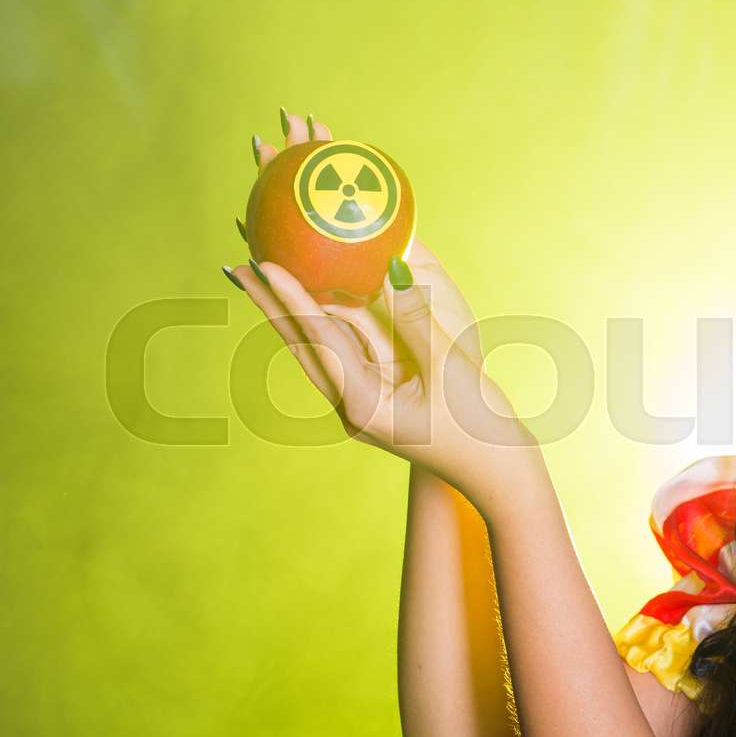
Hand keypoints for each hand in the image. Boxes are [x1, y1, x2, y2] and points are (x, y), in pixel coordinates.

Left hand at [229, 109, 534, 502]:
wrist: (499, 474)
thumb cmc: (479, 431)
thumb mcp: (448, 368)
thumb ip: (417, 317)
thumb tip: (392, 265)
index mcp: (362, 405)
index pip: (319, 342)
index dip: (289, 299)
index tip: (260, 264)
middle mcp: (352, 404)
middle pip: (302, 343)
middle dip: (270, 303)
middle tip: (236, 262)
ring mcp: (364, 399)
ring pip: (324, 343)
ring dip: (297, 306)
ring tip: (265, 267)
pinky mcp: (381, 392)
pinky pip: (354, 346)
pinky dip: (336, 316)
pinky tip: (321, 290)